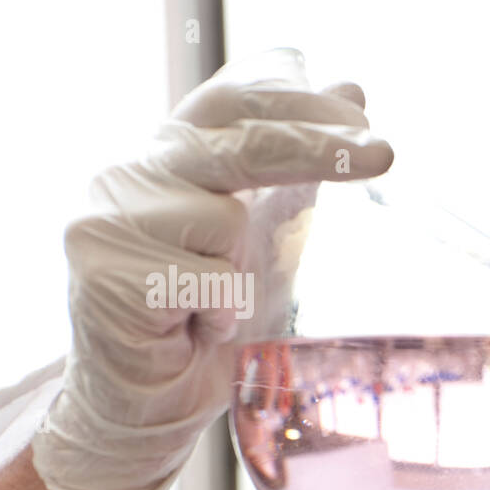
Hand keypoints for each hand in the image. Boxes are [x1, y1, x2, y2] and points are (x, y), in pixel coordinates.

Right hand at [32, 51, 392, 489]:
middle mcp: (131, 172)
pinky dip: (218, 312)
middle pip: (237, 141)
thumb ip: (296, 168)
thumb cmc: (213, 315)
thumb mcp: (266, 233)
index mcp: (170, 156)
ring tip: (212, 304)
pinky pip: (205, 279)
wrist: (154, 400)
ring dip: (240, 273)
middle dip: (318, 146)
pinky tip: (191, 327)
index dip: (297, 100)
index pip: (232, 101)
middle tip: (385, 153)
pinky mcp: (105, 272)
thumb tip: (352, 89)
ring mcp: (109, 218)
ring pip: (224, 219)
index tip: (361, 107)